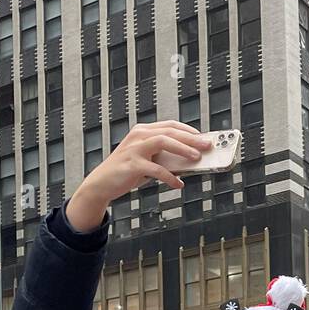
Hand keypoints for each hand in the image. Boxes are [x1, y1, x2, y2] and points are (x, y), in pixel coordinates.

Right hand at [66, 121, 213, 232]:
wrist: (101, 183)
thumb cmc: (126, 171)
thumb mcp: (145, 160)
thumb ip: (163, 157)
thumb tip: (187, 162)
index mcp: (142, 131)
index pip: (169, 125)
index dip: (188, 130)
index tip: (203, 136)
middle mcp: (138, 136)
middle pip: (170, 132)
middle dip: (191, 138)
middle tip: (207, 145)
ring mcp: (134, 149)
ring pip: (163, 142)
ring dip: (183, 149)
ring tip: (196, 158)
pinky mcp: (132, 165)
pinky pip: (156, 169)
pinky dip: (170, 177)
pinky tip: (178, 184)